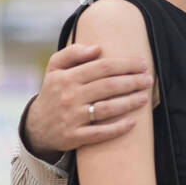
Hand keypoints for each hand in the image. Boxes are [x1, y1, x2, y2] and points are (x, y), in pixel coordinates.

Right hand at [25, 44, 153, 155]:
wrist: (36, 126)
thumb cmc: (53, 92)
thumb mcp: (54, 69)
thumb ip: (72, 53)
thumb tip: (97, 48)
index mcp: (66, 78)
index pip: (102, 67)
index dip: (125, 65)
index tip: (142, 64)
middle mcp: (69, 97)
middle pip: (108, 86)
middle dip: (132, 82)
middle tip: (148, 80)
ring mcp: (71, 118)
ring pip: (107, 109)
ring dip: (129, 102)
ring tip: (145, 97)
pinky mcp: (74, 137)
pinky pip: (100, 133)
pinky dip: (118, 128)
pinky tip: (133, 122)